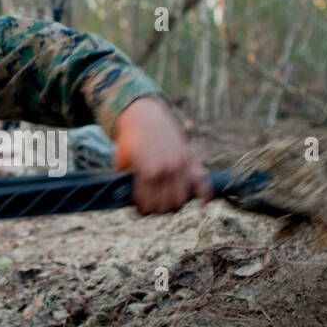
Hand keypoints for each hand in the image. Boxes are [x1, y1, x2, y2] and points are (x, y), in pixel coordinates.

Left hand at [112, 97, 211, 214]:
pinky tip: (201, 206)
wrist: (143, 116)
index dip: (142, 210)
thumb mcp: (121, 162)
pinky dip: (204, 196)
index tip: (140, 208)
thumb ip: (126, 181)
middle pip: (165, 206)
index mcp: (148, 171)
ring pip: (181, 200)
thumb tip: (131, 201)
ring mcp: (181, 165)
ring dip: (172, 206)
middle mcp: (167, 169)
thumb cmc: (129, 140)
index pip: (147, 204)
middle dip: (156, 210)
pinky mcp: (190, 159)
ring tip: (165, 203)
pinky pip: (203, 182)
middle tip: (151, 206)